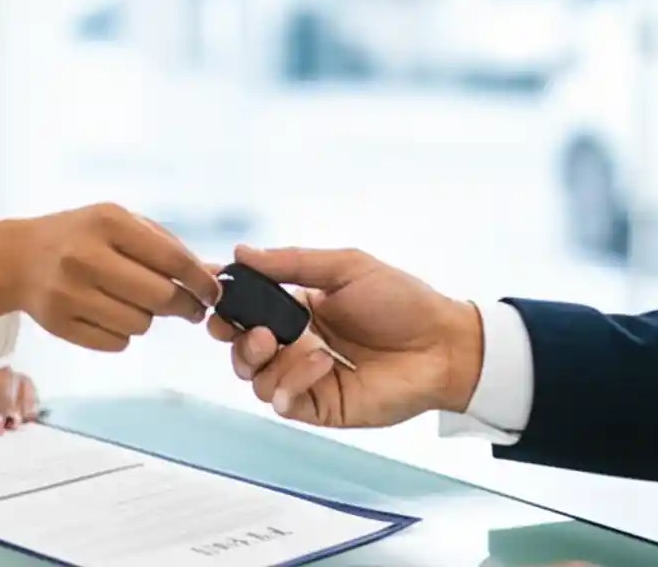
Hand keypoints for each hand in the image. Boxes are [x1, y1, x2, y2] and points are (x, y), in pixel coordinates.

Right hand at [0, 203, 220, 351]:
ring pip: (140, 324)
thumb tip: (213, 275)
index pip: (172, 258)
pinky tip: (109, 313)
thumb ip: (166, 246)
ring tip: (134, 301)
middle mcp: (87, 257)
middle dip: (186, 306)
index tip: (214, 293)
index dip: (201, 281)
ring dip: (148, 318)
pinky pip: (117, 343)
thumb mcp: (119, 223)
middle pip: (160, 297)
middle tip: (191, 308)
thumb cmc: (81, 236)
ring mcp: (70, 293)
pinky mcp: (61, 325)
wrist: (17, 259)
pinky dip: (122, 333)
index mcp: (108, 222)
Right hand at [208, 245, 482, 427]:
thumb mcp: (346, 268)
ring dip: (267, 362)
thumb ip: (292, 263)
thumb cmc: (402, 302)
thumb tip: (241, 252)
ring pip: (255, 378)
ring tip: (299, 345)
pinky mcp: (320, 405)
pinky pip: (284, 401)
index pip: (247, 309)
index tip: (213, 297)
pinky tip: (323, 365)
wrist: (443, 345)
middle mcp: (296, 344)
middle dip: (236, 340)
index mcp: (298, 308)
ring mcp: (306, 377)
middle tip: (256, 331)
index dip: (225, 306)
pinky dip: (293, 382)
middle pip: (240, 349)